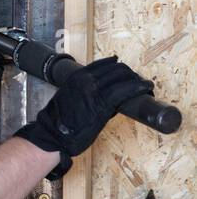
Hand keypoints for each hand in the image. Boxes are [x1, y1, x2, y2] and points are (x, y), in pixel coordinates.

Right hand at [14, 56, 153, 178]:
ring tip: (146, 86)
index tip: (127, 75)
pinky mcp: (103, 105)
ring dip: (138, 81)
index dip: (120, 68)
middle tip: (139, 83)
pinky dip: (139, 88)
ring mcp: (96, 91)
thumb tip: (104, 94)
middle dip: (131, 75)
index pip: (106, 64)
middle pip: (117, 69)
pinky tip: (146, 89)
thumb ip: (85, 91)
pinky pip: (125, 91)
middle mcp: (88, 80)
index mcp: (78, 76)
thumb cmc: (60, 121)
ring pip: (124, 77)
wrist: (53, 134)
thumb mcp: (69, 96)